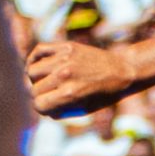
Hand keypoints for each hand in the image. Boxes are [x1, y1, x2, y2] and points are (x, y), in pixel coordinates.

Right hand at [28, 40, 143, 117]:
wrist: (123, 70)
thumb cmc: (104, 94)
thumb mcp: (84, 109)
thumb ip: (60, 108)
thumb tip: (39, 105)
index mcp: (70, 94)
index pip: (39, 105)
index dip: (42, 108)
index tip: (47, 107)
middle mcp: (65, 75)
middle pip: (34, 89)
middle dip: (40, 95)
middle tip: (50, 95)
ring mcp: (65, 58)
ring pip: (31, 70)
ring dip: (36, 78)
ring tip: (46, 80)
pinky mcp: (66, 46)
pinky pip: (39, 51)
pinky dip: (35, 59)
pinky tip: (40, 65)